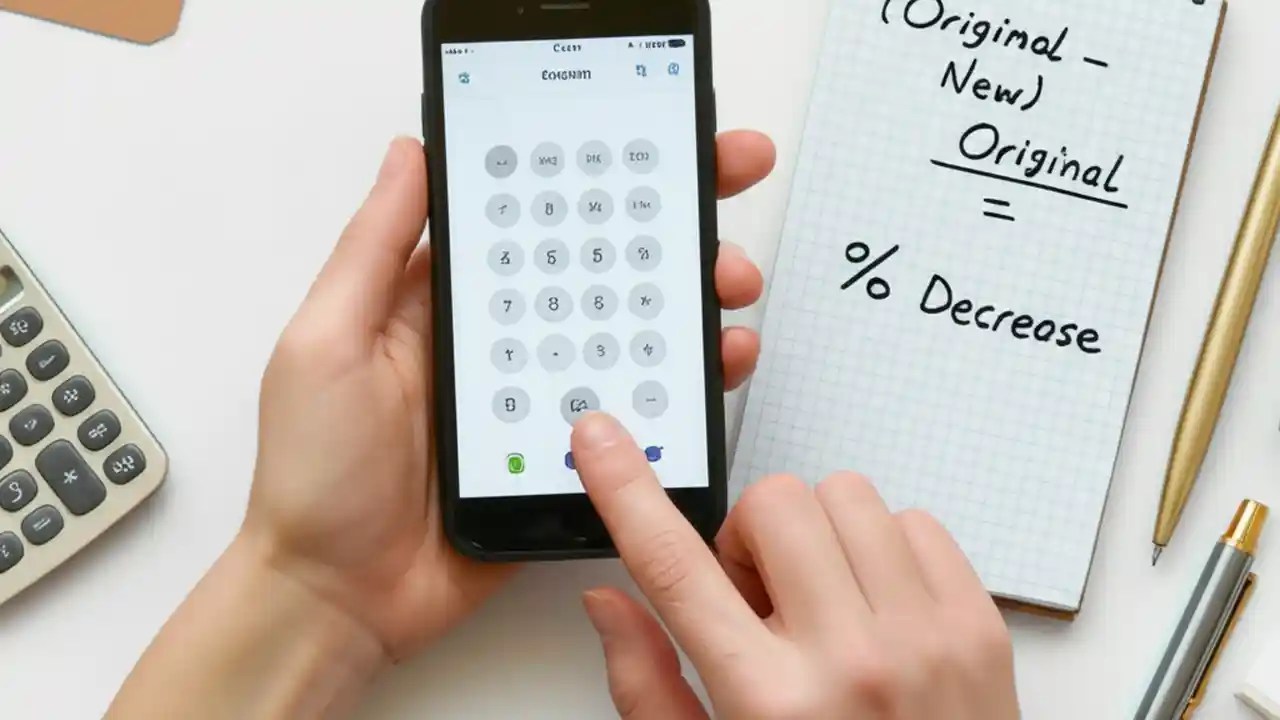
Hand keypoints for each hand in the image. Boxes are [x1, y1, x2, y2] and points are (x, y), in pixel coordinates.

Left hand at [240, 131, 776, 660]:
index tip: (656, 137)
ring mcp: (542, 402)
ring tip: (732, 287)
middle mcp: (504, 343)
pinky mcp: (569, 459)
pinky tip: (718, 367)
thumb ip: (374, 251)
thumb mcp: (327, 342)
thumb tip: (413, 151)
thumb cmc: (315, 473)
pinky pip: (638, 416)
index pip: (533, 218)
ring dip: (691, 301)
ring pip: (633, 335)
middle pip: (600, 267)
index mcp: (448, 302)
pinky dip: (685, 388)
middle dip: (670, 222)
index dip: (594, 174)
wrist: (338, 598)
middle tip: (728, 183)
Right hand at [571, 414, 1019, 719]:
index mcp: (770, 703)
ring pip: (846, 495)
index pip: (674, 568)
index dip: (626, 491)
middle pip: (774, 503)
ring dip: (819, 537)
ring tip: (826, 607)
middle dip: (751, 538)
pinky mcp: (979, 625)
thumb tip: (609, 602)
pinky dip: (884, 549)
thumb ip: (650, 687)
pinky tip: (876, 607)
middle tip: (762, 601)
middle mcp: (851, 661)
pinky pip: (916, 520)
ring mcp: (926, 637)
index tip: (602, 441)